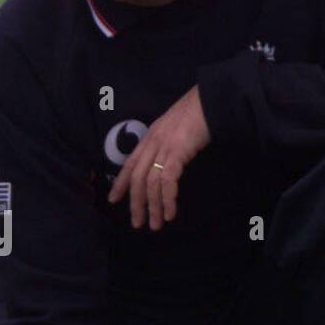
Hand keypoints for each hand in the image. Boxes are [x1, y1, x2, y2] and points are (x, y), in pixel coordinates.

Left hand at [107, 86, 209, 229]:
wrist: (210, 99)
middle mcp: (152, 143)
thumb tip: (166, 161)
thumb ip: (167, 143)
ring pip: (151, 183)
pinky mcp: (177, 153)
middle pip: (137, 178)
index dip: (120, 183)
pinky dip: (167, 199)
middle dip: (136, 203)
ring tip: (156, 225)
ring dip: (153, 207)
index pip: (130, 164)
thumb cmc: (197, 112)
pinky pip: (167, 181)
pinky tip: (169, 213)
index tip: (113, 200)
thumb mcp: (175, 128)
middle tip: (137, 224)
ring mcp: (163, 147)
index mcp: (149, 137)